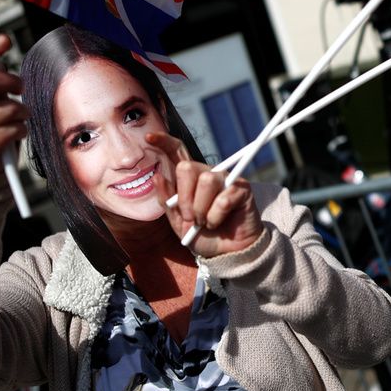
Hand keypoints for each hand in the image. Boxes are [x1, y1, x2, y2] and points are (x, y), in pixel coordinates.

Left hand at [147, 132, 262, 257]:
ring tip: (205, 222)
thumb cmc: (202, 236)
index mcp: (190, 179)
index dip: (164, 142)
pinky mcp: (241, 189)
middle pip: (187, 167)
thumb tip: (157, 176)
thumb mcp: (177, 222)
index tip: (148, 138)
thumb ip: (167, 201)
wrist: (225, 253)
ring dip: (201, 210)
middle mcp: (207, 174)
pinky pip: (223, 199)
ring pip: (206, 181)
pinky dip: (216, 217)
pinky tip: (218, 222)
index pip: (177, 152)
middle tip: (191, 217)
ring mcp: (225, 180)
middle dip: (184, 197)